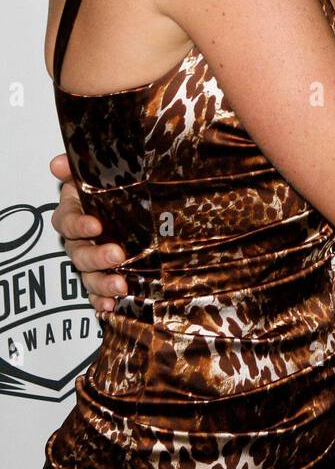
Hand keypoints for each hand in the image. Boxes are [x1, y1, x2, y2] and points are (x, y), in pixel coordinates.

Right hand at [49, 153, 125, 315]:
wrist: (142, 202)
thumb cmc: (120, 186)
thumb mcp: (108, 172)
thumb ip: (82, 168)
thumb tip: (58, 163)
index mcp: (77, 210)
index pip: (67, 220)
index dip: (78, 225)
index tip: (96, 225)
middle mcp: (80, 238)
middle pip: (77, 252)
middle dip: (96, 256)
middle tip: (118, 255)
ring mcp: (91, 259)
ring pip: (87, 275)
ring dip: (101, 282)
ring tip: (121, 286)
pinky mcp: (103, 276)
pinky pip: (96, 293)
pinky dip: (101, 300)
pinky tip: (110, 306)